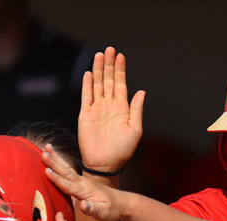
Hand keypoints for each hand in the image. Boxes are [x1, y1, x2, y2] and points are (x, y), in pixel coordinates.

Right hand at [42, 143, 129, 220]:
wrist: (122, 203)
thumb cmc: (112, 209)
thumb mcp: (104, 213)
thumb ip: (92, 209)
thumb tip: (83, 206)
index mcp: (86, 190)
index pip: (68, 184)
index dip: (57, 178)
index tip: (46, 170)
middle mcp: (83, 183)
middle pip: (65, 172)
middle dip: (54, 163)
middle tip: (43, 152)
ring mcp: (83, 181)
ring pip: (66, 168)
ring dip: (56, 158)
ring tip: (47, 147)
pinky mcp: (82, 182)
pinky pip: (68, 171)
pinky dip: (60, 163)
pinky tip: (54, 158)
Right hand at [78, 47, 145, 174]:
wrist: (105, 164)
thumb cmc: (122, 150)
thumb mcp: (135, 129)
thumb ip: (136, 109)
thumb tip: (142, 91)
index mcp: (122, 108)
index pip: (121, 84)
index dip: (120, 70)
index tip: (121, 56)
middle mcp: (109, 105)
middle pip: (108, 80)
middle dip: (109, 64)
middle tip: (110, 49)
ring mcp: (96, 109)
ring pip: (97, 85)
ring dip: (98, 70)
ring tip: (100, 55)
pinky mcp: (85, 115)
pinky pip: (86, 96)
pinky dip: (87, 85)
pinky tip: (88, 73)